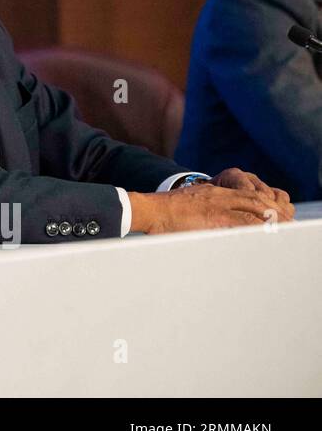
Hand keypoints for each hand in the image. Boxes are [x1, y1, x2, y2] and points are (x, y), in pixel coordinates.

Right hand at [130, 174, 292, 234]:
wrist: (149, 210)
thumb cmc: (164, 209)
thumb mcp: (189, 199)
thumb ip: (205, 205)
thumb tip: (215, 218)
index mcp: (213, 192)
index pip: (248, 195)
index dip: (263, 205)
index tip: (272, 216)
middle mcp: (218, 197)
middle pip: (254, 201)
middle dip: (270, 213)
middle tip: (281, 226)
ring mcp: (216, 208)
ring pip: (251, 213)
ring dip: (265, 223)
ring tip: (275, 234)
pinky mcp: (212, 220)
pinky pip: (241, 225)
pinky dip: (253, 231)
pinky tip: (259, 238)